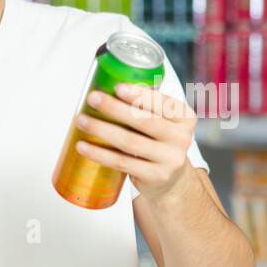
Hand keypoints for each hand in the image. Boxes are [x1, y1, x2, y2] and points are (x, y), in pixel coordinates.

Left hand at [74, 83, 196, 201]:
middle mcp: (181, 138)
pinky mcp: (155, 176)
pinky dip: (100, 154)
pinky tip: (83, 147)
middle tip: (92, 98)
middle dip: (115, 108)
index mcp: (185, 117)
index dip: (138, 94)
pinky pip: (122, 162)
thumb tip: (109, 86)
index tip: (116, 87)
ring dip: (102, 129)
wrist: (171, 180)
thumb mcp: (163, 122)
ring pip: (129, 141)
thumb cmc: (159, 142)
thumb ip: (146, 106)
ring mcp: (170, 159)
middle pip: (144, 120)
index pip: (162, 102)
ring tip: (82, 120)